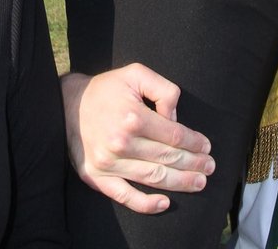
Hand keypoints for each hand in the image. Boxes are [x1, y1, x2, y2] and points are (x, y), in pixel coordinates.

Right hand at [61, 65, 213, 214]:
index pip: (173, 135)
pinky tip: (165, 202)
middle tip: (210, 167)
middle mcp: (121, 142)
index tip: (207, 146)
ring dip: (180, 183)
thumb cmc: (106, 88)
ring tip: (199, 182)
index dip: (194, 142)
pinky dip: (147, 204)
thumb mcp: (135, 73)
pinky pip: (125, 196)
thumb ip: (162, 89)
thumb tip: (175, 117)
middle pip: (167, 158)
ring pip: (153, 178)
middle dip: (193, 163)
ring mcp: (108, 163)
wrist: (67, 103)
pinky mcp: (97, 177)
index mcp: (132, 116)